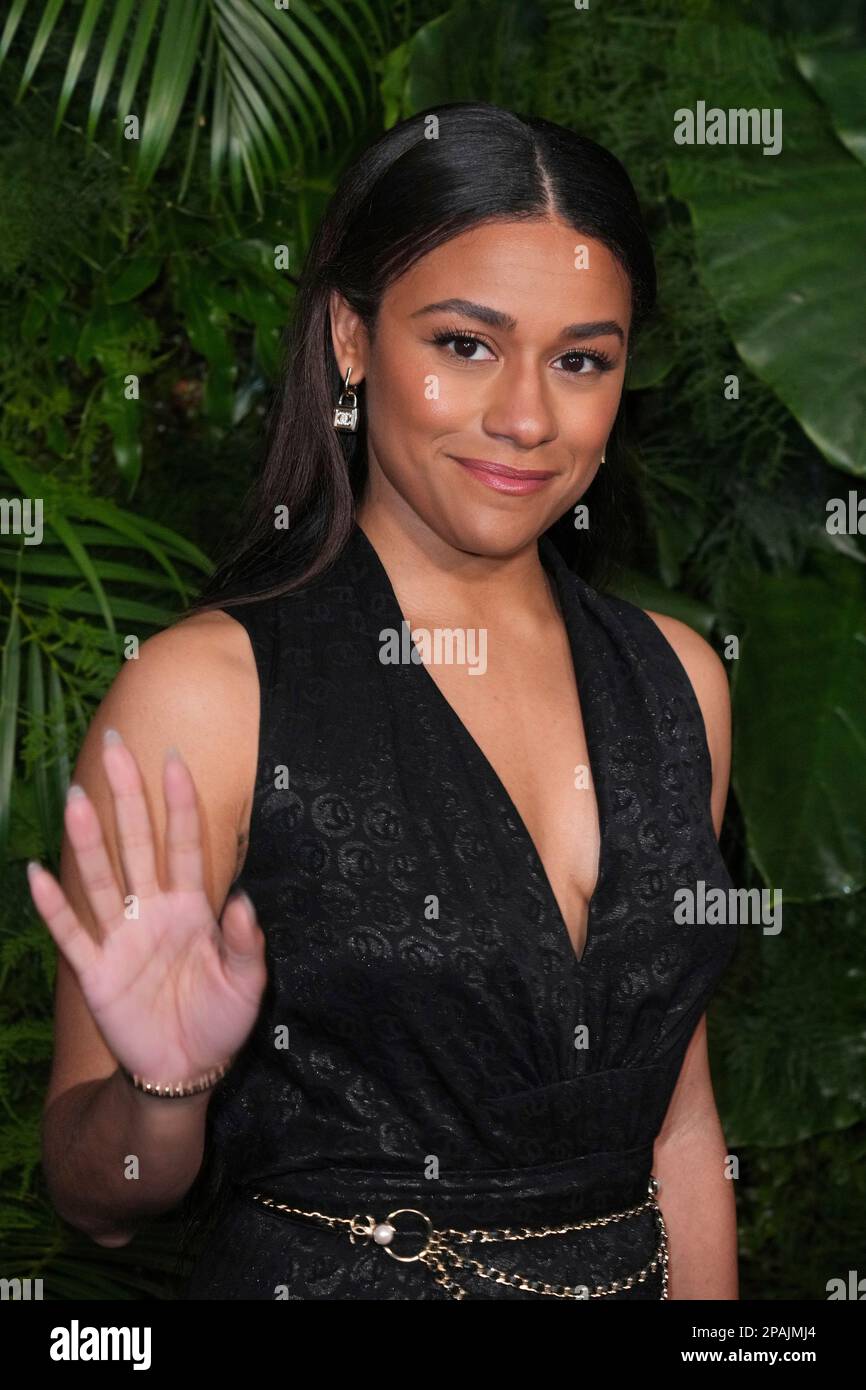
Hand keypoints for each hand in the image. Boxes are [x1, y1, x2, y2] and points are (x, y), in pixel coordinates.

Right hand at [28, 730, 266, 1086]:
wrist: (187, 1069)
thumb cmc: (220, 1020)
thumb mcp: (248, 984)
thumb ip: (246, 943)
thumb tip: (243, 902)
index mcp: (193, 907)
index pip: (184, 844)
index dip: (179, 803)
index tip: (174, 759)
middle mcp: (153, 911)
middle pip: (136, 844)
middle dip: (126, 796)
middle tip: (114, 747)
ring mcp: (122, 937)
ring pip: (101, 878)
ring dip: (87, 841)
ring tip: (75, 799)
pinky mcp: (97, 971)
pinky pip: (71, 933)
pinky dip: (53, 905)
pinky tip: (36, 872)